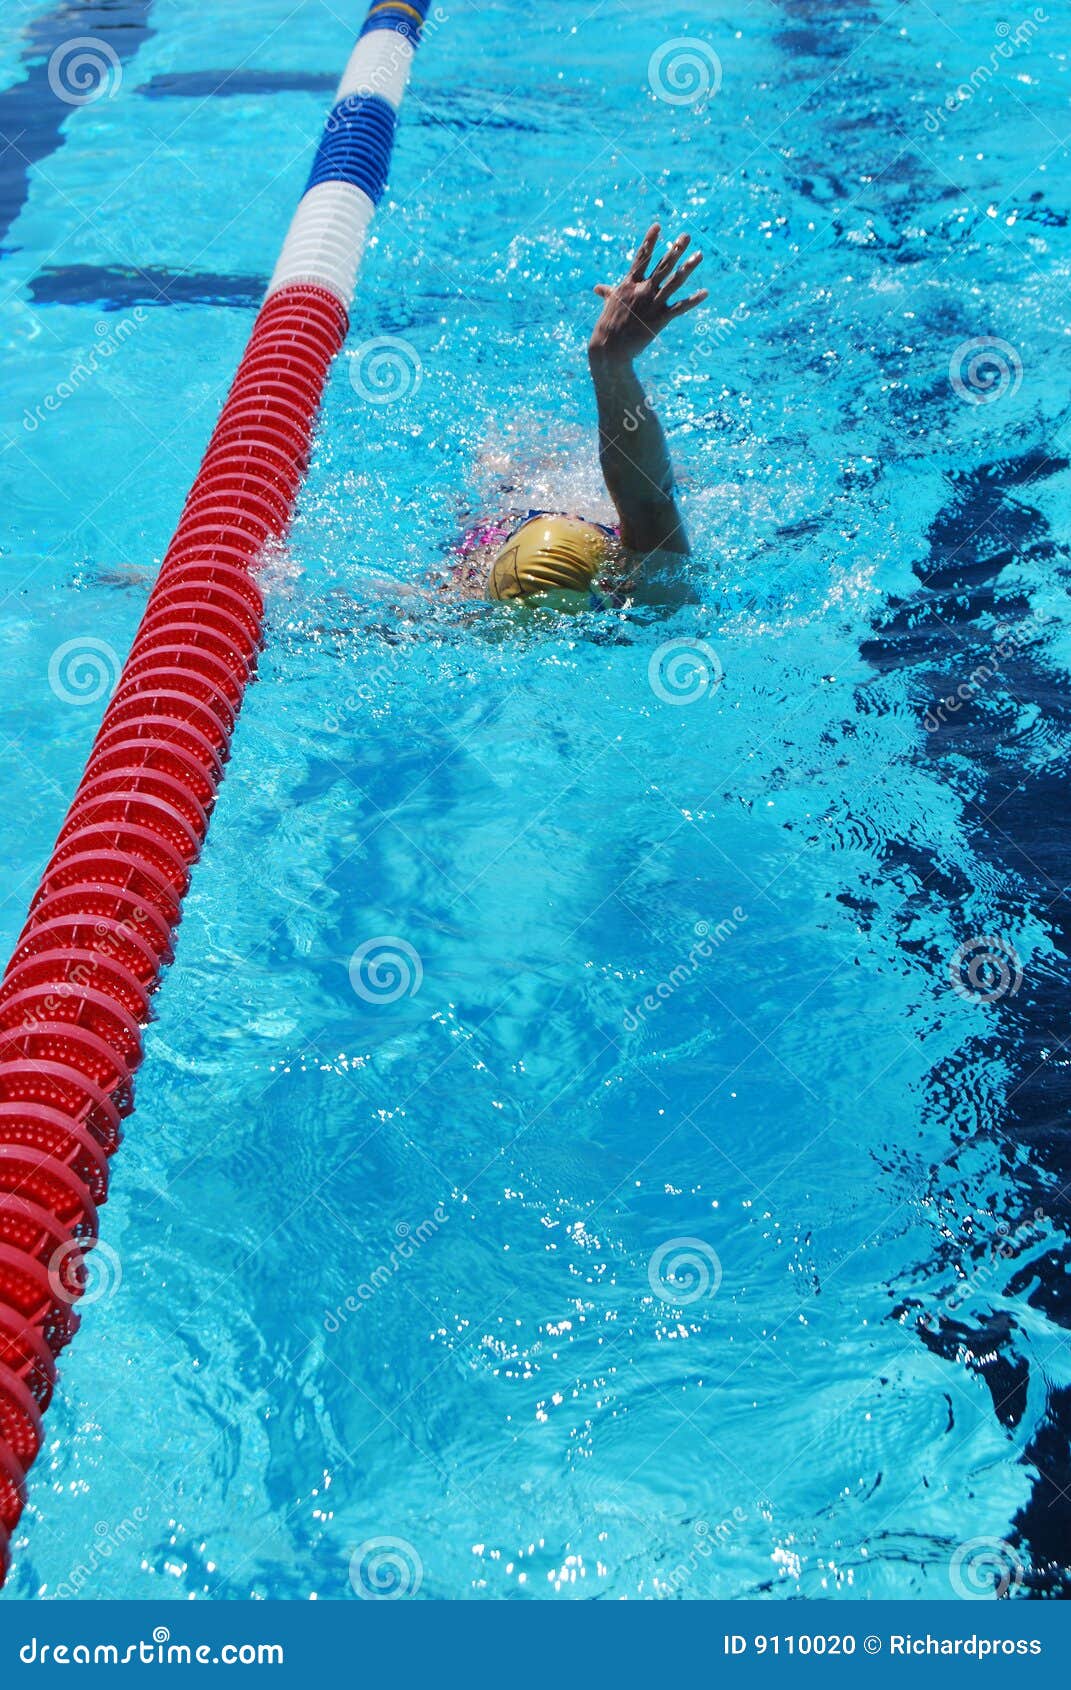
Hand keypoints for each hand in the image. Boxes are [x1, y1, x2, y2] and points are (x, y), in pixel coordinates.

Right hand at [589, 223, 706, 362]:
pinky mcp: (660, 319)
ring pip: (674, 281)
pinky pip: (680, 308)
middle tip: (687, 236)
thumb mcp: (609, 305)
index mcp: (629, 283)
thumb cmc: (607, 326)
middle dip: (675, 249)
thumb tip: (598, 288)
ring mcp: (652, 303)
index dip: (650, 241)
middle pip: (662, 265)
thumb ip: (608, 293)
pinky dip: (693, 300)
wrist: (609, 347)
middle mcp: (642, 289)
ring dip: (688, 267)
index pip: (641, 257)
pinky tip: (705, 293)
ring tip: (700, 255)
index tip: (658, 225)